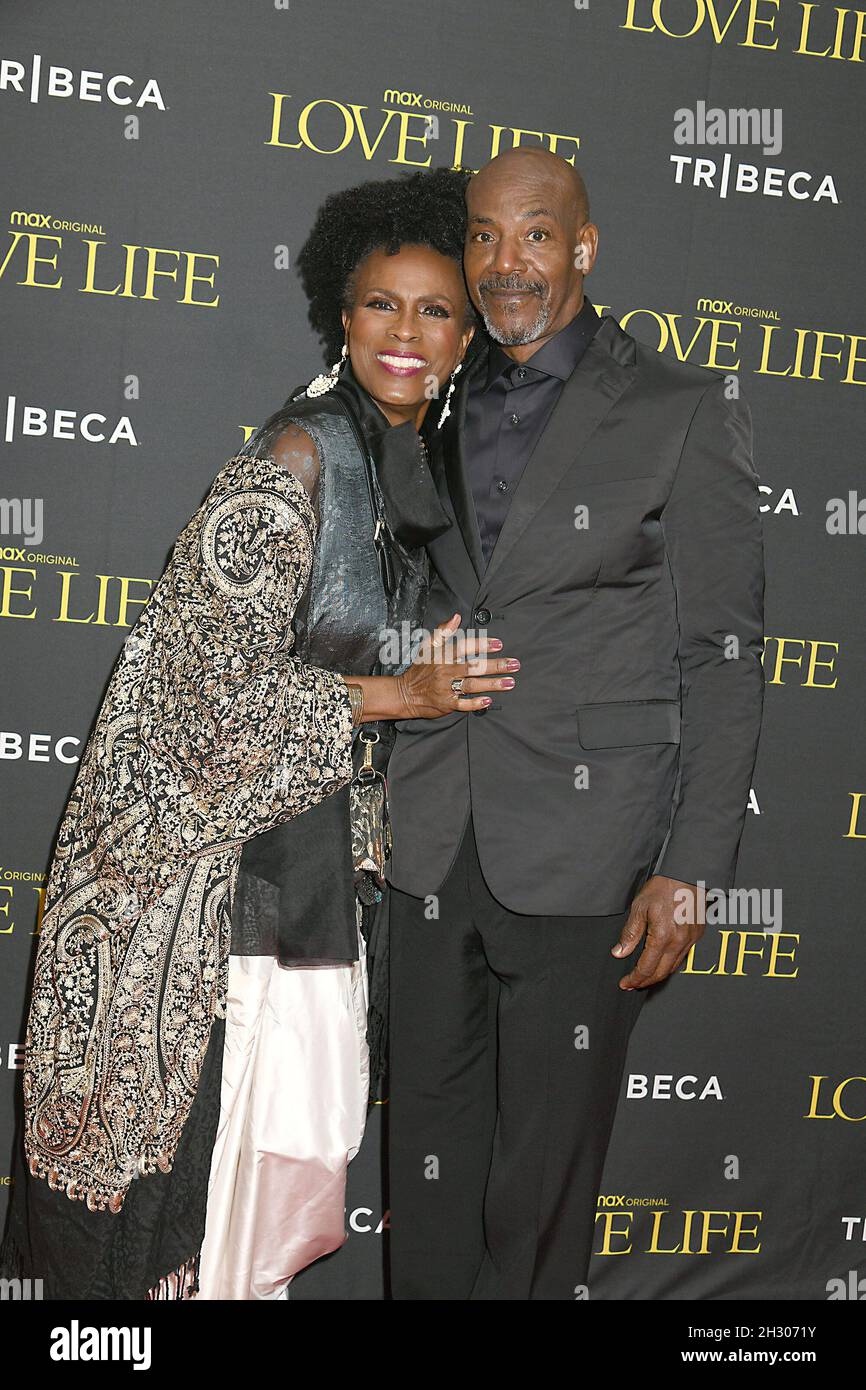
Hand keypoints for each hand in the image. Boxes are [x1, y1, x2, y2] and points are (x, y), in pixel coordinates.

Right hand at [396, 612, 518, 718]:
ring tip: (509, 682)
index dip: (482, 644)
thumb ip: (442, 631)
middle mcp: (445, 671)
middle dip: (496, 665)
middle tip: (514, 664)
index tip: (499, 644)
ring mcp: (446, 688)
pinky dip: (475, 703)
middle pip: (474, 667)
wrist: (405, 693)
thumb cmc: (419, 669)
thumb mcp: (427, 646)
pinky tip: (488, 700)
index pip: (465, 647)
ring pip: (472, 685)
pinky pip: (462, 704)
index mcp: (443, 656)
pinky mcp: (446, 704)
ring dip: (492, 684)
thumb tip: (456, 617)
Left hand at [612, 875, 705, 989]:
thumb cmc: (663, 887)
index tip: (625, 983)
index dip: (635, 979)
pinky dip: (670, 964)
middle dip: (645, 982)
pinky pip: (682, 957)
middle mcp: (679, 943)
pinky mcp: (697, 936)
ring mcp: (690, 940)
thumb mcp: (640, 907)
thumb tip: (619, 952)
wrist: (688, 875)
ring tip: (644, 976)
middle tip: (633, 984)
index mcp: (662, 937)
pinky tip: (661, 962)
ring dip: (658, 975)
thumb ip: (630, 933)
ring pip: (673, 968)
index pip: (647, 968)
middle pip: (661, 973)